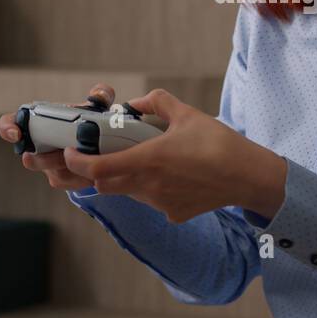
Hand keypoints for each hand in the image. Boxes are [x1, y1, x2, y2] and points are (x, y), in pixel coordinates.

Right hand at [0, 83, 117, 191]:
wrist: (100, 142)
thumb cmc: (89, 119)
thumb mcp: (96, 105)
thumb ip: (101, 95)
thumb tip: (99, 95)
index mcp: (38, 121)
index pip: (9, 123)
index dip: (8, 128)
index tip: (16, 133)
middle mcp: (38, 145)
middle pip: (32, 158)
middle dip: (42, 159)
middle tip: (51, 155)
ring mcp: (48, 165)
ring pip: (52, 173)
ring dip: (68, 169)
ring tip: (84, 160)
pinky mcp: (61, 179)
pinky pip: (66, 183)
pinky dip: (80, 178)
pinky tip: (93, 172)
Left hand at [62, 88, 287, 223]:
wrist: (248, 176)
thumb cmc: (219, 143)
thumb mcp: (187, 114)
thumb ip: (156, 103)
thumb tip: (136, 103)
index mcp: (148, 159)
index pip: (97, 168)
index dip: (76, 162)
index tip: (68, 153)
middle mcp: (149, 185)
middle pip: (105, 184)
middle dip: (95, 172)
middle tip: (98, 156)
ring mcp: (160, 203)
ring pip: (129, 192)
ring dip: (125, 179)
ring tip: (144, 161)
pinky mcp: (174, 214)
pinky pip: (152, 201)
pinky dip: (151, 189)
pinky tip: (172, 177)